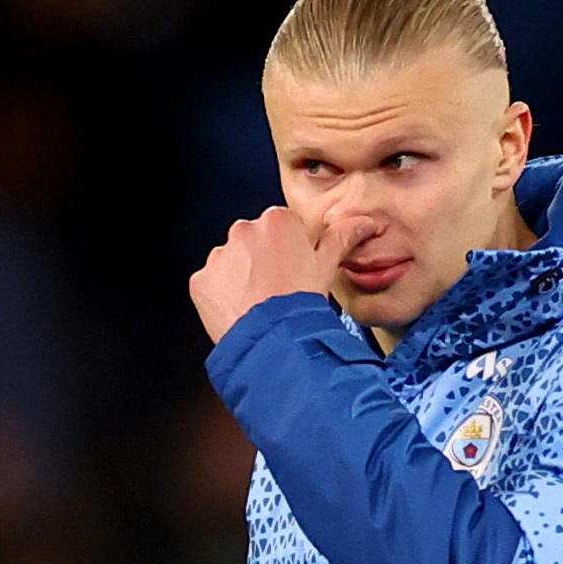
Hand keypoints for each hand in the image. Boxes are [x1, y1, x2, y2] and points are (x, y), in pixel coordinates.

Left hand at [189, 206, 380, 341]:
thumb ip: (341, 239)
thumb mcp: (327, 269)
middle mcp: (243, 230)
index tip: (295, 270)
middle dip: (264, 260)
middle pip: (254, 241)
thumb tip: (361, 223)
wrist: (274, 343)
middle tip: (279, 289)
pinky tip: (241, 311)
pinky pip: (212, 283)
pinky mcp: (201, 280)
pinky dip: (223, 295)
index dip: (291, 250)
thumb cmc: (302, 305)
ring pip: (231, 261)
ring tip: (259, 304)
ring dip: (241, 277)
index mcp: (277, 221)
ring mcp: (219, 256)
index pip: (283, 227)